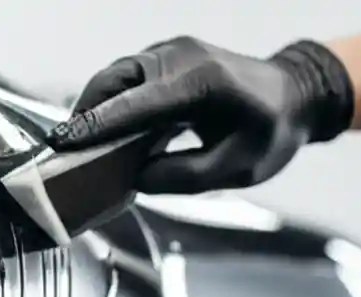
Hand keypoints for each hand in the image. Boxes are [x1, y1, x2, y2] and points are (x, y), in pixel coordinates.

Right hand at [47, 37, 353, 192]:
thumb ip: (184, 177)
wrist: (296, 95)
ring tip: (80, 145)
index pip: (137, 103)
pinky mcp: (168, 60)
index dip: (97, 124)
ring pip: (116, 77)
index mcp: (201, 81)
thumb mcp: (236, 168)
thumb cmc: (272, 132)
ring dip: (95, 109)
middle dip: (85, 115)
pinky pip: (128, 80)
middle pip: (115, 81)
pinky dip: (111, 104)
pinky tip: (105, 133)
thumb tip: (137, 178)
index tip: (64, 142)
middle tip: (64, 152)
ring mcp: (172, 54)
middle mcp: (181, 58)